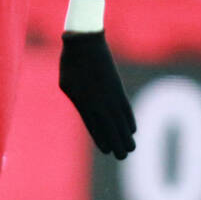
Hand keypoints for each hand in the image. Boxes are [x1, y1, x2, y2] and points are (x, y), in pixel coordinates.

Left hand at [59, 31, 135, 158]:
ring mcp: (110, 95)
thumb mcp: (67, 85)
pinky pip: (126, 108)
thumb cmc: (70, 63)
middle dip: (117, 144)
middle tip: (122, 157)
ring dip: (126, 136)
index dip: (101, 140)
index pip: (94, 127)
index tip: (107, 151)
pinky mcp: (118, 87)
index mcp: (82, 102)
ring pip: (120, 121)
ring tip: (131, 149)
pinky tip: (133, 130)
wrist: (84, 43)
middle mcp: (98, 102)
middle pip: (110, 128)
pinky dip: (130, 120)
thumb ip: (77, 101)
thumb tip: (90, 114)